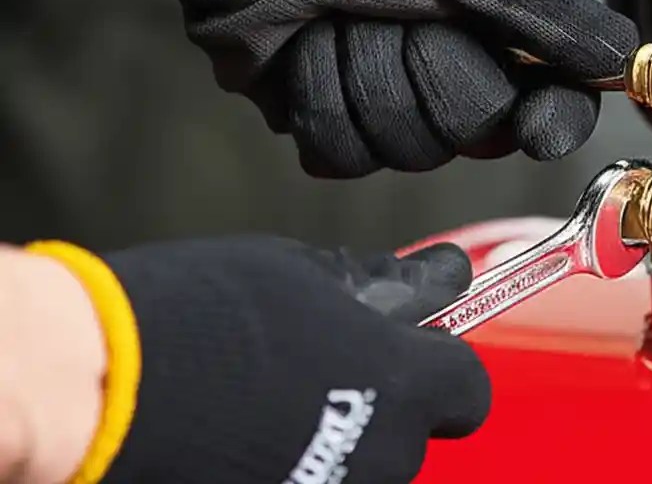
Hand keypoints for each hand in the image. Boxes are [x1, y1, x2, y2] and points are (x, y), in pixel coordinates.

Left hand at [77, 0, 638, 177]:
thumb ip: (544, 6)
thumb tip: (623, 57)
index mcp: (502, 13)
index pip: (559, 94)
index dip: (552, 119)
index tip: (536, 130)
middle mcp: (455, 60)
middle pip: (475, 133)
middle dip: (427, 74)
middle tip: (396, 12)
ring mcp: (391, 94)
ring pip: (407, 151)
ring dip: (360, 79)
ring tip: (337, 16)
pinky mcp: (331, 115)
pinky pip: (343, 156)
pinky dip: (315, 100)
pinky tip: (301, 48)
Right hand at [89, 237, 487, 483]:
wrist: (99, 389)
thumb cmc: (202, 316)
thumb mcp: (306, 273)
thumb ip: (384, 287)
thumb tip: (441, 275)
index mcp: (403, 384)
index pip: (467, 390)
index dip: (438, 367)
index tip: (404, 349)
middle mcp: (382, 455)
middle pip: (411, 435)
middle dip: (380, 405)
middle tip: (317, 368)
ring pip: (359, 468)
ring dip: (335, 440)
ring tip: (263, 404)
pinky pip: (312, 483)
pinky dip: (290, 465)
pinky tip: (241, 439)